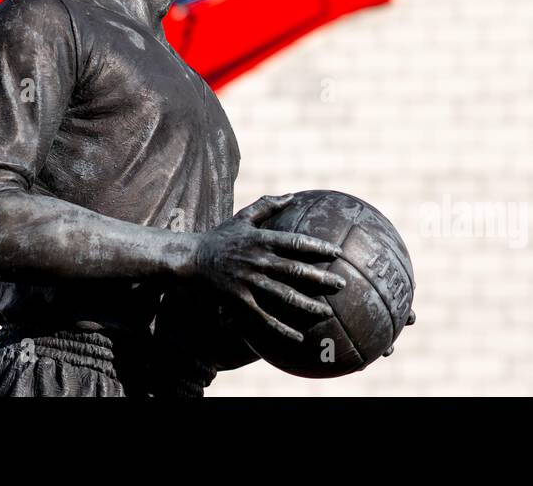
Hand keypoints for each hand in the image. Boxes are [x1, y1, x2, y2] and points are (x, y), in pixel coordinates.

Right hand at [185, 194, 346, 342]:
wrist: (190, 259)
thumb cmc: (219, 237)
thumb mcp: (242, 217)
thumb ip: (266, 206)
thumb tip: (291, 195)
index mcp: (261, 239)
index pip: (296, 243)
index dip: (318, 248)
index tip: (337, 253)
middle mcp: (258, 260)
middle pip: (296, 271)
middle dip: (321, 279)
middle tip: (342, 285)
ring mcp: (249, 282)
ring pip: (284, 296)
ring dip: (308, 305)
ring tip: (327, 312)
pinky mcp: (239, 300)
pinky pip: (264, 317)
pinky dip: (282, 328)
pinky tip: (298, 337)